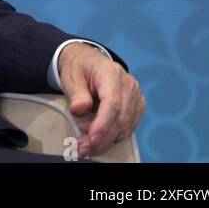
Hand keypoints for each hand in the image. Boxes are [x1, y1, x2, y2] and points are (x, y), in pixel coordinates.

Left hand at [58, 43, 145, 157]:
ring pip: (127, 126)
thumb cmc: (79, 68)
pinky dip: (114, 135)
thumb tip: (80, 110)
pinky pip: (129, 126)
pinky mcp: (137, 105)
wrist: (88, 60)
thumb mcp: (71, 76)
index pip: (113, 103)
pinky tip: (98, 136)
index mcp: (111, 74)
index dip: (103, 124)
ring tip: (86, 143)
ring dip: (107, 139)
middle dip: (103, 137)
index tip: (92, 138)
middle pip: (121, 118)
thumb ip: (76, 93)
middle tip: (83, 147)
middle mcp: (129, 85)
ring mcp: (136, 96)